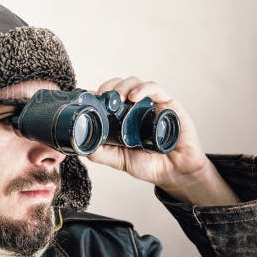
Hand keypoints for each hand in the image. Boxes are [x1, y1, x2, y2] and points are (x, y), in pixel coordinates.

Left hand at [87, 76, 238, 205]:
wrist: (175, 173)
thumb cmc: (149, 164)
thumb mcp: (119, 160)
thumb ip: (101, 153)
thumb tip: (81, 146)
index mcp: (123, 116)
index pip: (108, 96)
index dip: (98, 93)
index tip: (88, 97)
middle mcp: (136, 107)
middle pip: (119, 84)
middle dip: (109, 86)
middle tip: (102, 96)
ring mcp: (152, 103)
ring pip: (135, 82)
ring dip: (123, 85)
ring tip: (117, 97)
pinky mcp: (169, 104)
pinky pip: (155, 89)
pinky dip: (143, 88)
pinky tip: (134, 96)